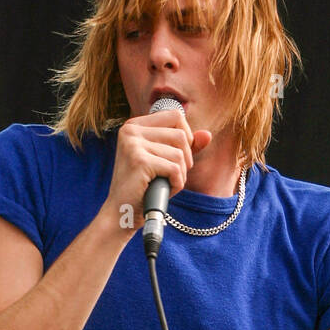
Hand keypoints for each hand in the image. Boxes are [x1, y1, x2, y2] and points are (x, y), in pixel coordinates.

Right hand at [104, 108, 211, 232]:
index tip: (177, 157)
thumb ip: (185, 146)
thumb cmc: (144, 188)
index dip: (186, 137)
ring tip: (165, 184)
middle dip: (185, 159)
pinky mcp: (139, 161)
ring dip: (180, 175)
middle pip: (181, 135)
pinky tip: (164, 191)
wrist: (122, 213)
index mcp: (135, 125)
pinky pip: (174, 169)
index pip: (176, 116)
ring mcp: (133, 144)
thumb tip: (207, 135)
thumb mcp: (164, 161)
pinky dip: (176, 184)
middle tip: (171, 175)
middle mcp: (131, 130)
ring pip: (179, 154)